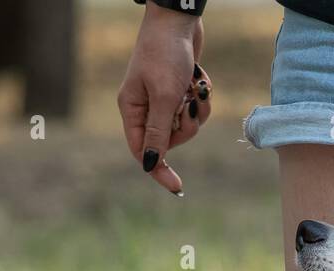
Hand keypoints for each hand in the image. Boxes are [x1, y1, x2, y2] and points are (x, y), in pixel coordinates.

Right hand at [117, 6, 212, 194]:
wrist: (180, 20)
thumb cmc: (166, 54)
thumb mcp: (164, 96)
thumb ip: (158, 132)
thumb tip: (151, 164)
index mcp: (131, 109)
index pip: (142, 151)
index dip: (158, 169)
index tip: (177, 187)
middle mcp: (145, 108)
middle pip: (171, 141)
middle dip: (186, 125)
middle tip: (189, 103)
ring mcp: (163, 100)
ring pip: (186, 126)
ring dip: (197, 110)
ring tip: (195, 86)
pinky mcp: (180, 92)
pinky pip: (196, 111)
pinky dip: (202, 98)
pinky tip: (199, 79)